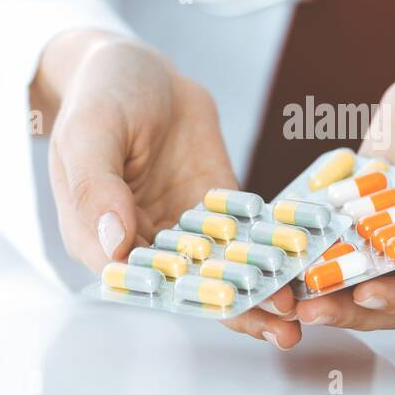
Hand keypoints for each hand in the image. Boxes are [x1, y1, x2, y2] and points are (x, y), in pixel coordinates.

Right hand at [33, 30, 300, 348]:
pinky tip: (306, 262)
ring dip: (261, 289)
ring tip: (301, 309)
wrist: (137, 68)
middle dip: (237, 306)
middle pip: (190, 284)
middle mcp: (144, 242)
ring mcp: (184, 226)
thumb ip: (96, 188)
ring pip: (223, 266)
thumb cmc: (99, 97)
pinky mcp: (217, 206)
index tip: (223, 310)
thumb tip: (113, 243)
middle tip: (283, 325)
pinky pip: (246, 231)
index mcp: (99, 237)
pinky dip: (274, 248)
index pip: (142, 281)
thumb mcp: (88, 134)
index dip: (182, 299)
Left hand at [293, 46, 394, 329]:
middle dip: (352, 305)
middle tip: (312, 306)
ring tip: (285, 287)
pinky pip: (333, 223)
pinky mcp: (365, 199)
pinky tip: (276, 237)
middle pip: (393, 291)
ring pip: (357, 266)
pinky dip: (307, 235)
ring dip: (323, 281)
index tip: (372, 296)